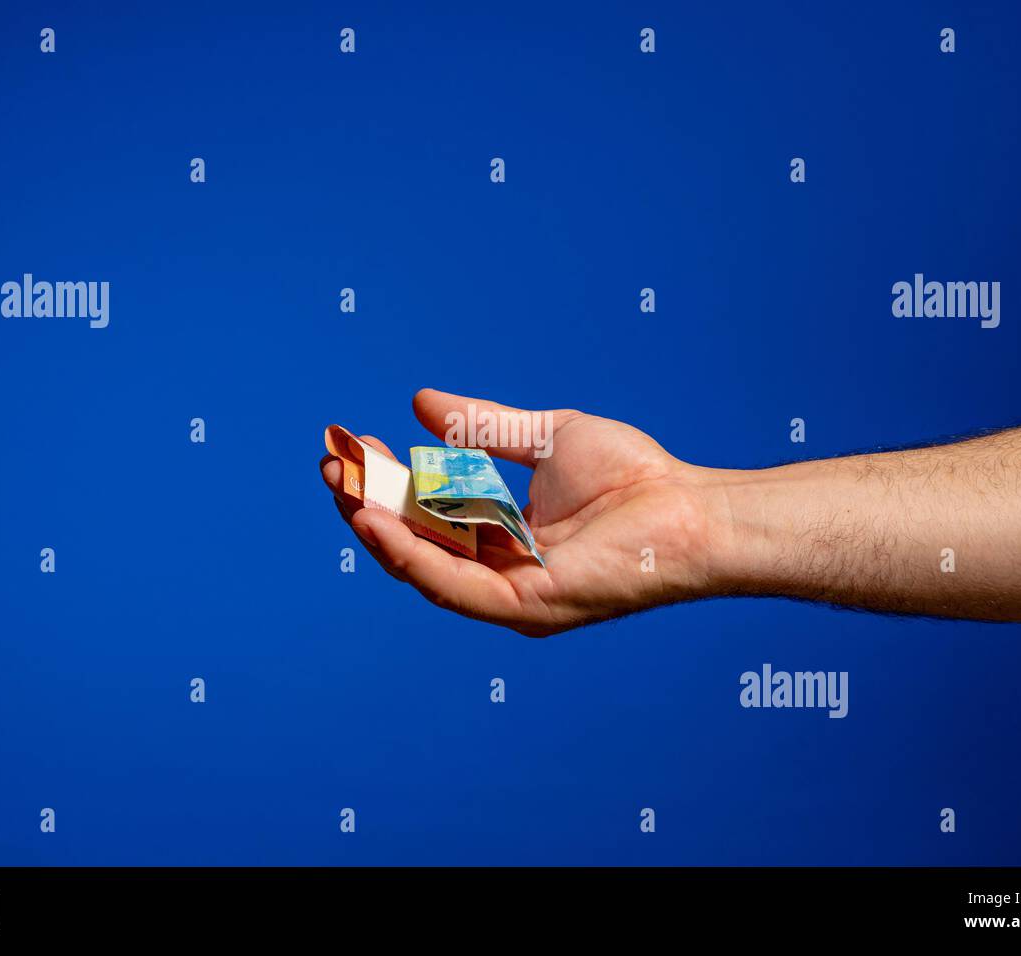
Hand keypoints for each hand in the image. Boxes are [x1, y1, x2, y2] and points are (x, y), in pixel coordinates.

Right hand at [320, 389, 729, 635]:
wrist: (687, 507)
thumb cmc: (631, 477)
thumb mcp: (543, 438)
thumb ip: (482, 425)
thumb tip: (421, 401)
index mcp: (498, 538)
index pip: (425, 515)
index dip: (385, 482)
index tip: (351, 444)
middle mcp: (495, 572)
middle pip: (414, 543)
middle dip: (368, 503)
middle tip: (332, 462)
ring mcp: (507, 594)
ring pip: (423, 568)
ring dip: (378, 529)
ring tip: (343, 488)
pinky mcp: (522, 606)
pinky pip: (453, 586)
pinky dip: (411, 556)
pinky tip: (378, 522)